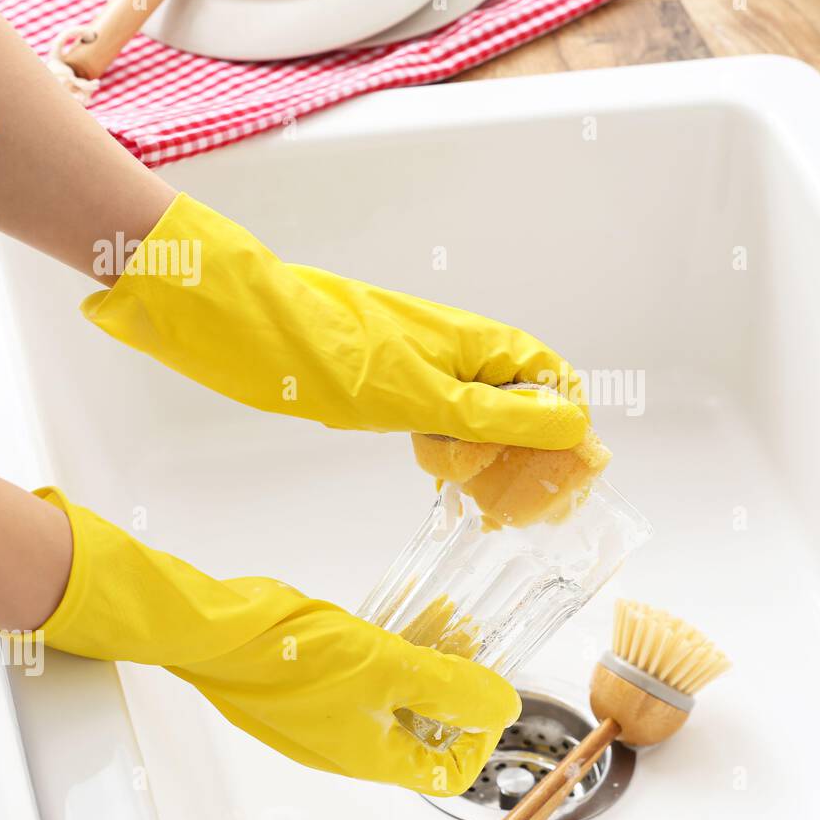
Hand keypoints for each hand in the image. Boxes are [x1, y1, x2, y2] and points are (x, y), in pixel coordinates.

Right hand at [32, 487, 519, 795]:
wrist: (217, 632)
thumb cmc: (286, 659)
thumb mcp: (387, 667)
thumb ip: (449, 686)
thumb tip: (502, 705)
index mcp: (371, 757)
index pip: (445, 774)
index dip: (479, 740)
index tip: (493, 699)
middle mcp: (354, 744)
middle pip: (426, 733)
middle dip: (459, 693)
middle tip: (479, 654)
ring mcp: (335, 713)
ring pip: (402, 698)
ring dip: (434, 666)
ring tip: (458, 626)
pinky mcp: (321, 682)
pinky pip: (375, 676)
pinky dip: (403, 652)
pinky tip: (421, 616)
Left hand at [81, 193, 588, 449]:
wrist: (245, 325)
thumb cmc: (332, 353)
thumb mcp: (425, 397)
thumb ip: (500, 417)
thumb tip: (575, 428)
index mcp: (486, 343)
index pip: (559, 386)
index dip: (566, 436)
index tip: (552, 482)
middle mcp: (468, 352)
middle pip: (528, 408)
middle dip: (521, 455)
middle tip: (497, 494)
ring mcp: (433, 368)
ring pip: (485, 421)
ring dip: (480, 456)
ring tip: (451, 476)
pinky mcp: (400, 385)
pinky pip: (446, 422)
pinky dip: (445, 449)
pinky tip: (427, 464)